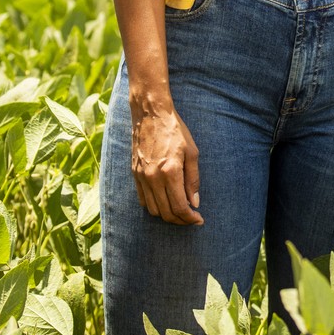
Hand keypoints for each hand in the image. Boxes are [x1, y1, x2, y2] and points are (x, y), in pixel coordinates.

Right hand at [129, 103, 203, 225]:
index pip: (180, 207)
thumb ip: (193, 179)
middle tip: (191, 219)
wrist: (151, 114)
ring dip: (167, 215)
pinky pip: (142, 200)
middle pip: (166, 213)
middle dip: (181, 220)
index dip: (190, 218)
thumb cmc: (175, 130)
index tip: (199, 220)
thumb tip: (194, 202)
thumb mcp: (192, 152)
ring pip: (153, 210)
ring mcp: (141, 177)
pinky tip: (164, 202)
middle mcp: (153, 178)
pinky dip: (154, 206)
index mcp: (170, 172)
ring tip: (179, 212)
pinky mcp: (134, 174)